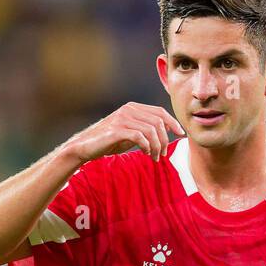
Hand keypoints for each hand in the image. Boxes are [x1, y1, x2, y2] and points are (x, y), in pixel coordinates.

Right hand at [63, 102, 185, 163]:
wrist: (85, 147)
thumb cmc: (108, 142)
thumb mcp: (130, 134)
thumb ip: (145, 129)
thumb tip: (165, 130)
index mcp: (133, 108)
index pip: (160, 112)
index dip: (173, 122)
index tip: (181, 134)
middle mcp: (128, 110)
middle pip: (158, 121)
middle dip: (165, 139)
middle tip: (162, 154)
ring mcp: (122, 118)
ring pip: (151, 130)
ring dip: (157, 146)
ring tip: (154, 157)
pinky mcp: (116, 130)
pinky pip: (140, 136)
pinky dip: (147, 146)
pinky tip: (146, 154)